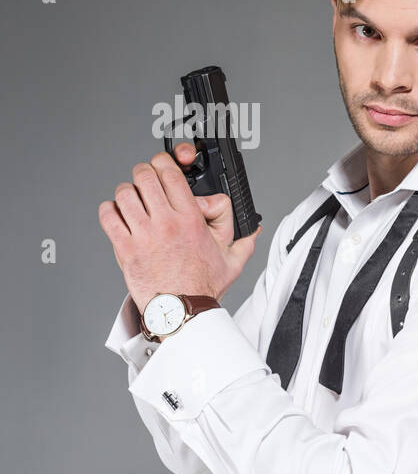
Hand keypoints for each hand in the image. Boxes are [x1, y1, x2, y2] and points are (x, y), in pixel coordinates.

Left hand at [98, 142, 261, 313]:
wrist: (182, 310)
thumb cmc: (202, 287)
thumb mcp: (232, 260)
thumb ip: (244, 240)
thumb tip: (253, 229)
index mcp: (191, 220)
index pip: (171, 173)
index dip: (164, 163)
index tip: (164, 167)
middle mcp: (166, 223)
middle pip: (144, 176)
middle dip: (144, 173)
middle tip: (146, 181)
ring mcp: (143, 235)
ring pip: (124, 193)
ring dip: (127, 192)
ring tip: (133, 199)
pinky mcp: (125, 249)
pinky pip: (108, 216)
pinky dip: (109, 210)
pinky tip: (118, 215)